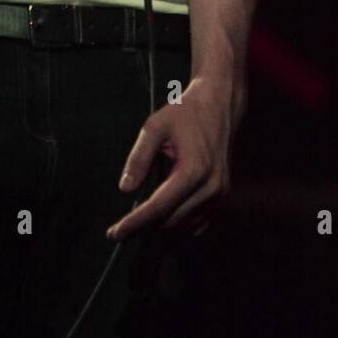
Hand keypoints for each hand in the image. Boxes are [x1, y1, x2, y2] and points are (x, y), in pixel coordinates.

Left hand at [106, 76, 246, 241]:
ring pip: (184, 227)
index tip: (114, 233)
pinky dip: (178, 226)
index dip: (135, 223)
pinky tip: (160, 220)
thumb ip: (139, 157)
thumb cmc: (185, 112)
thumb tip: (125, 189)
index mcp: (194, 170)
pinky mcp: (223, 197)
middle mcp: (211, 187)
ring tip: (136, 225)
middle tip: (118, 230)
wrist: (219, 104)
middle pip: (171, 222)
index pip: (159, 207)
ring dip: (160, 230)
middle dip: (143, 229)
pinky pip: (198, 224)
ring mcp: (220, 194)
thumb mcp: (155, 126)